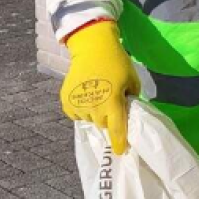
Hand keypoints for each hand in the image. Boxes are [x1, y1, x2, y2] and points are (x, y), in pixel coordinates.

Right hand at [59, 20, 139, 154]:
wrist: (92, 47)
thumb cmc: (117, 62)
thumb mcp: (132, 81)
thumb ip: (132, 100)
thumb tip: (129, 112)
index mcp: (112, 102)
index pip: (117, 129)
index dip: (119, 142)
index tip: (120, 151)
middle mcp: (93, 106)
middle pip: (103, 124)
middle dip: (109, 119)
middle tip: (112, 105)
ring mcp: (77, 104)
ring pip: (90, 119)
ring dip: (95, 113)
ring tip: (99, 96)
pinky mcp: (66, 100)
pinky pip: (77, 114)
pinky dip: (82, 109)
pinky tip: (87, 95)